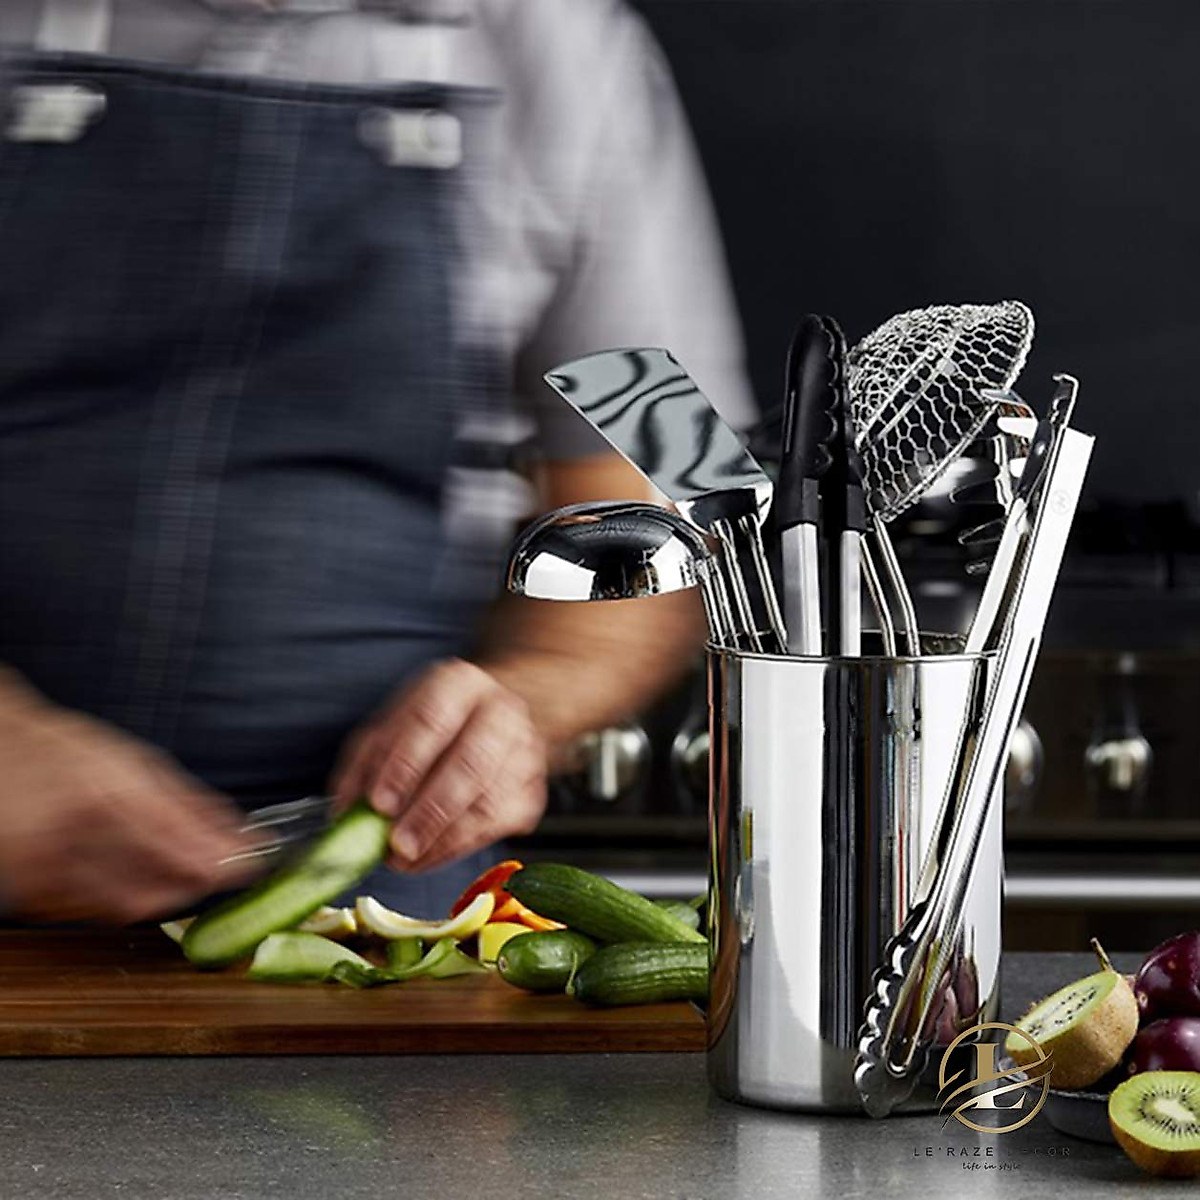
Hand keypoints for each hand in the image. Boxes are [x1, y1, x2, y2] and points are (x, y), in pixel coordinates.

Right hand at [0, 686, 258, 922]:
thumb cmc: (68, 752)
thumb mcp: (136, 762)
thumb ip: (190, 803)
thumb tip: (242, 832)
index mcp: (107, 794)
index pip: (178, 844)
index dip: (219, 862)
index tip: (249, 866)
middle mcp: (76, 834)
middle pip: (154, 886)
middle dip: (195, 886)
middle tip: (217, 874)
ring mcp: (47, 868)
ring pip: (125, 907)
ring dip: (164, 896)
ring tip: (178, 873)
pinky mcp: (30, 891)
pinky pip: (92, 911)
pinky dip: (121, 899)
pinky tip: (130, 876)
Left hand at [331, 659, 547, 872]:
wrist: (493, 718)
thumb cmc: (436, 724)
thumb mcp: (393, 725)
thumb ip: (366, 762)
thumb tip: (344, 810)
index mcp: (460, 683)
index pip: (432, 719)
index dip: (404, 764)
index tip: (379, 802)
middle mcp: (500, 711)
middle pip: (470, 762)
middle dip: (430, 810)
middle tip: (397, 845)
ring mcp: (524, 751)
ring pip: (488, 802)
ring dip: (443, 839)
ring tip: (405, 859)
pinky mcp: (533, 789)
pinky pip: (500, 826)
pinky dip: (461, 847)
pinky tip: (430, 856)